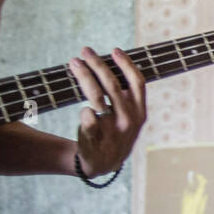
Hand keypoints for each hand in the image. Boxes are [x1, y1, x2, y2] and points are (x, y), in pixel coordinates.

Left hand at [70, 47, 146, 177]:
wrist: (102, 164)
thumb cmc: (114, 133)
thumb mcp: (129, 118)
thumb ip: (126, 97)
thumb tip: (111, 65)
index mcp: (140, 113)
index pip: (137, 83)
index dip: (126, 65)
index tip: (114, 50)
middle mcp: (129, 120)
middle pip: (113, 85)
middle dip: (98, 64)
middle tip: (85, 51)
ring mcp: (113, 131)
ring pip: (97, 96)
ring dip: (84, 76)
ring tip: (74, 64)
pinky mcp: (96, 139)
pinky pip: (87, 116)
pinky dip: (84, 111)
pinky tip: (84, 110)